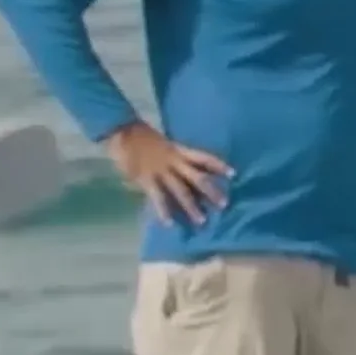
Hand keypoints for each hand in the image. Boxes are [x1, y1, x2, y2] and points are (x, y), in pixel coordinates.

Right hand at [106, 121, 230, 225]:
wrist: (122, 130)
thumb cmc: (141, 136)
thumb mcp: (163, 143)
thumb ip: (173, 155)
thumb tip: (184, 165)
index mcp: (178, 150)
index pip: (204, 157)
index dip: (218, 165)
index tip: (233, 173)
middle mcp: (174, 161)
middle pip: (198, 178)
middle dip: (211, 192)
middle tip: (225, 205)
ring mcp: (161, 171)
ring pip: (181, 191)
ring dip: (192, 207)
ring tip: (202, 221)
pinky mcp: (146, 179)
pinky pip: (158, 197)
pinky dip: (163, 211)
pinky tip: (169, 223)